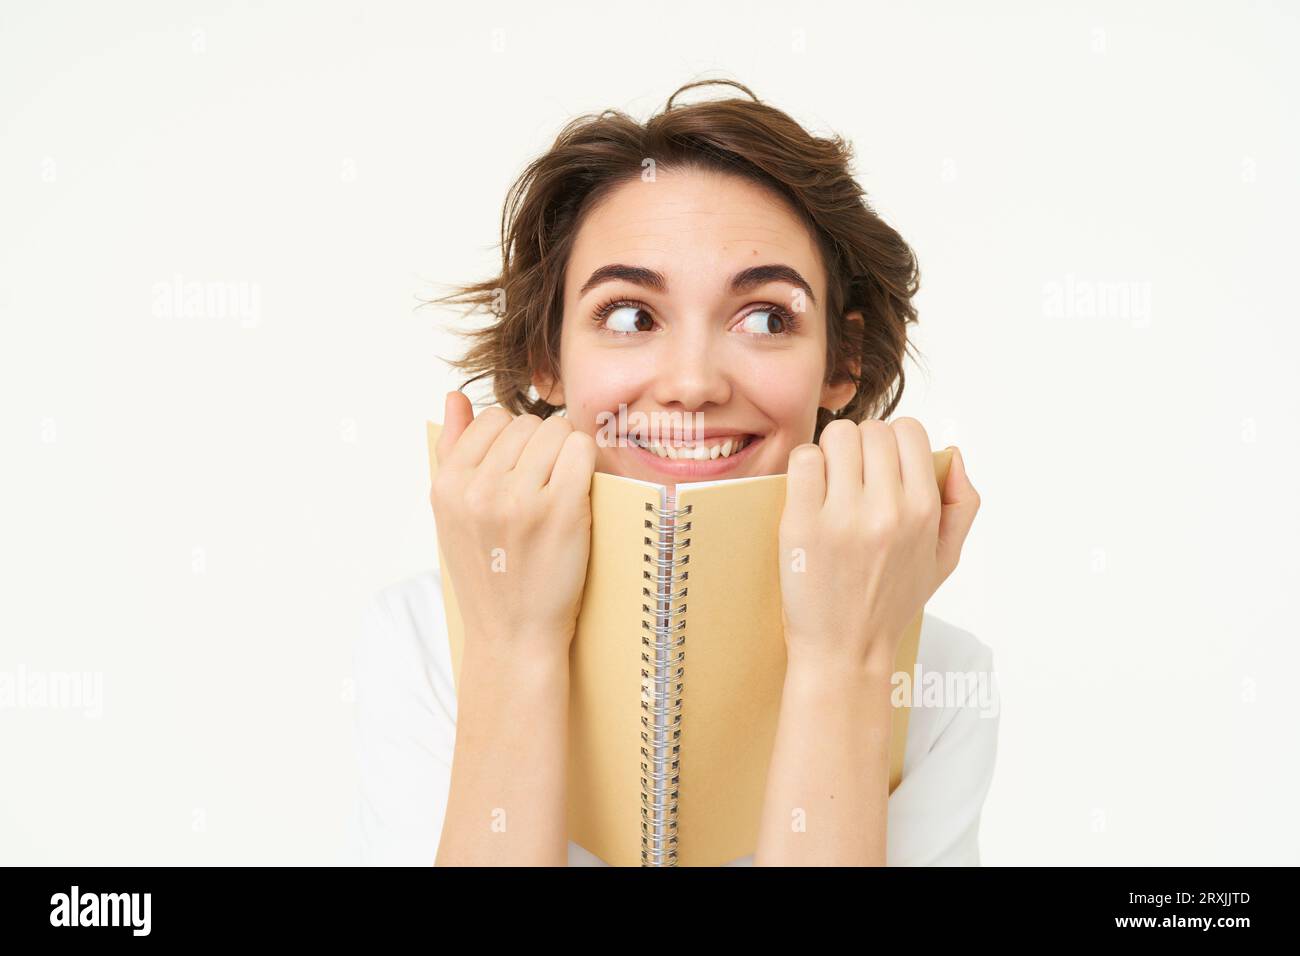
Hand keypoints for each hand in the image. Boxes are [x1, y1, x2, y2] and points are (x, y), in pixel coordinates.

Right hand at [431, 391, 596, 657]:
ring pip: (556, 432)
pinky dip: (587, 463)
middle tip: (542, 487)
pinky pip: (582, 451)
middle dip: (540, 447)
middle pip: (526, 424)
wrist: (513, 635)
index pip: (491, 419)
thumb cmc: (487, 573)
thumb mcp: (452, 514)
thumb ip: (451, 450)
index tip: (520, 471)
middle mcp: (479, 489)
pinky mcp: (562, 511)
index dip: (513, 440)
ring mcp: (521, 499)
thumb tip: (455, 396)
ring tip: (559, 491)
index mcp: (447, 486)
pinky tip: (579, 491)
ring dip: (566, 453)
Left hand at [776, 418, 979, 674]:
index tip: (880, 465)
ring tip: (829, 483)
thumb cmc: (891, 604)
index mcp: (923, 511)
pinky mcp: (802, 524)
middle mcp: (887, 510)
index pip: (910, 432)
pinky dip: (804, 467)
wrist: (846, 651)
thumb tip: (954, 454)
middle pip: (871, 429)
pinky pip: (803, 461)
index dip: (893, 441)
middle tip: (851, 475)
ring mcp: (843, 516)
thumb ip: (961, 504)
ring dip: (830, 453)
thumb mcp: (944, 559)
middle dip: (860, 445)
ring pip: (836, 437)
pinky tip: (808, 491)